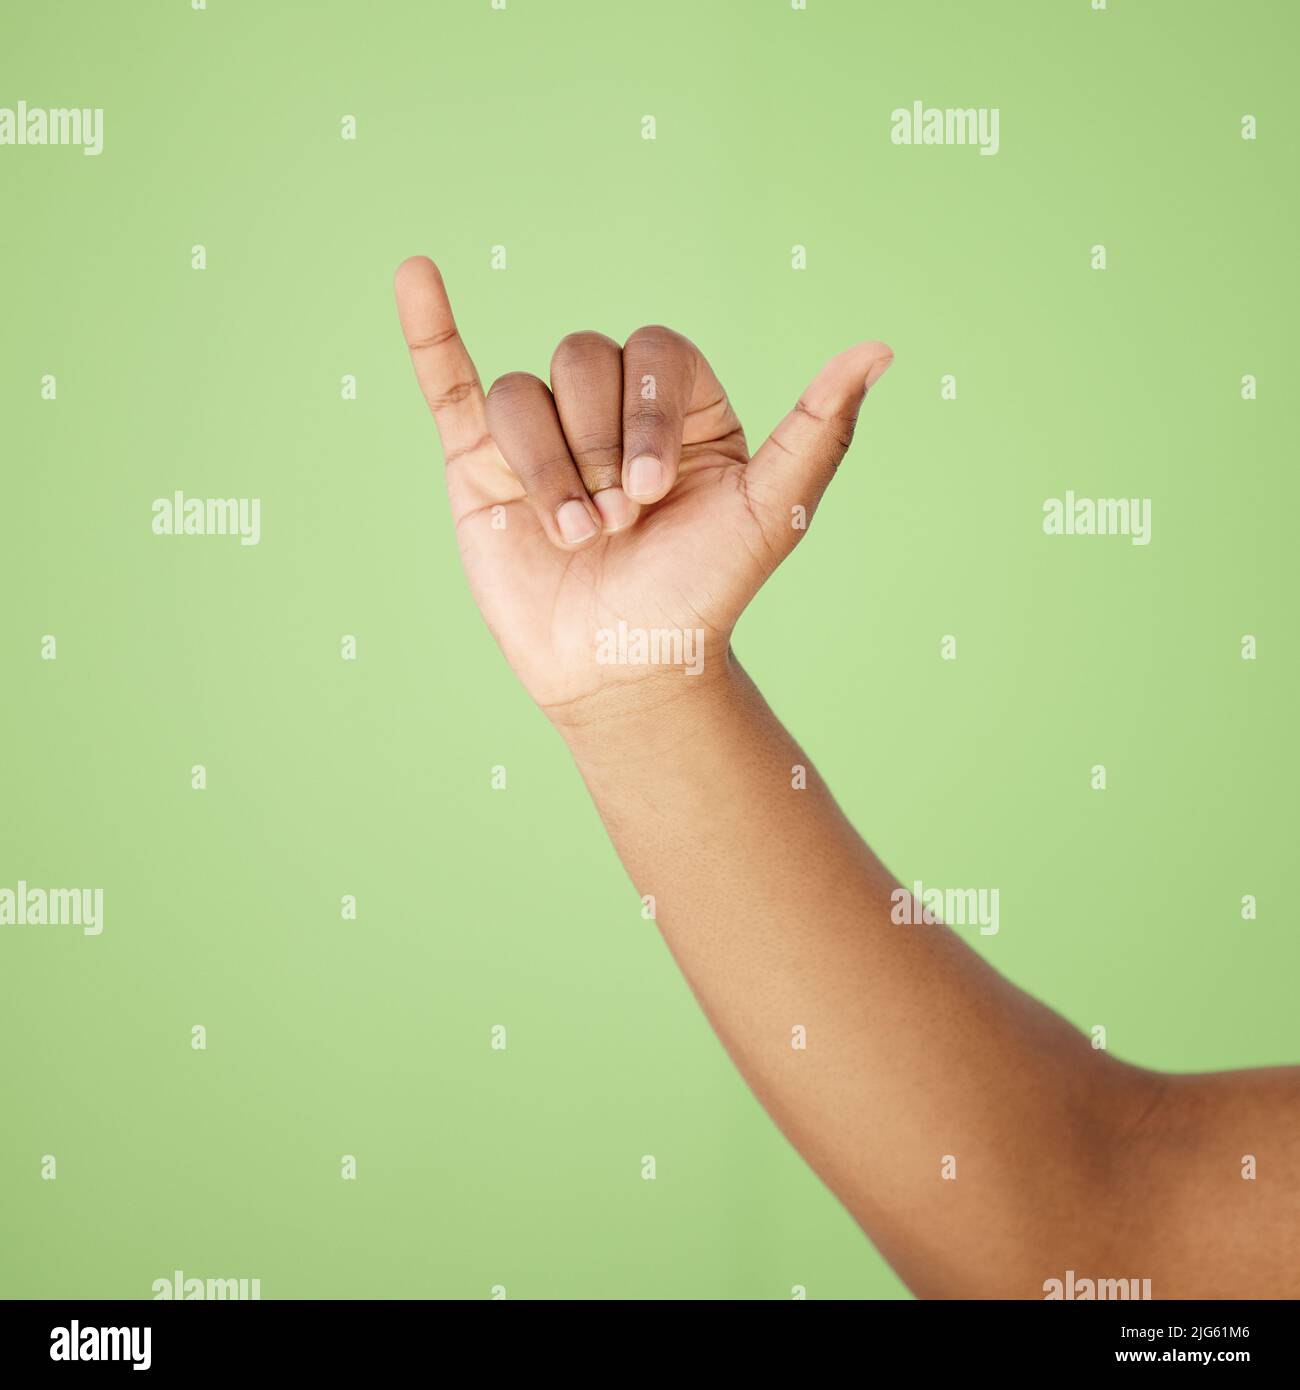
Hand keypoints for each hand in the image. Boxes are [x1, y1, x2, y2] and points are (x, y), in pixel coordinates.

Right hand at [393, 256, 892, 726]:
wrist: (625, 670)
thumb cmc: (700, 597)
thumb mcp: (769, 512)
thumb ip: (818, 430)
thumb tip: (879, 348)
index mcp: (679, 409)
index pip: (655, 352)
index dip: (651, 412)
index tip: (659, 493)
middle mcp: (608, 413)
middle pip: (583, 360)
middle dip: (599, 445)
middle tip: (619, 521)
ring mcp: (541, 436)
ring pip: (525, 394)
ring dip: (549, 467)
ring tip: (575, 534)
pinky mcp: (480, 465)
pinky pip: (450, 384)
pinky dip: (430, 331)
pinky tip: (415, 272)